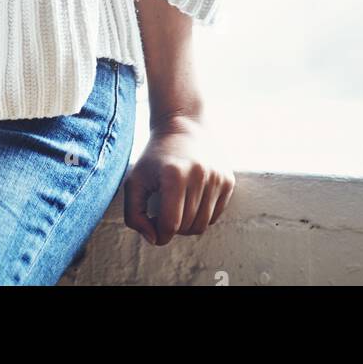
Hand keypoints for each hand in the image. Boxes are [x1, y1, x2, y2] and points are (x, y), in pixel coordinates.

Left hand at [124, 114, 234, 245]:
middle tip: (165, 213)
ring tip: (177, 208)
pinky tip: (192, 199)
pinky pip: (215, 215)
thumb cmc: (155, 156)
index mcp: (174, 175)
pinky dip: (202, 215)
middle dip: (173, 228)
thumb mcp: (134, 180)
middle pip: (187, 226)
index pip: (170, 224)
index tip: (154, 225)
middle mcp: (199, 175)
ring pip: (202, 224)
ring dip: (187, 224)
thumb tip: (153, 239)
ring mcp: (217, 177)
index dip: (159, 233)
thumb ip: (134, 215)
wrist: (183, 124)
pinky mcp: (228, 179)